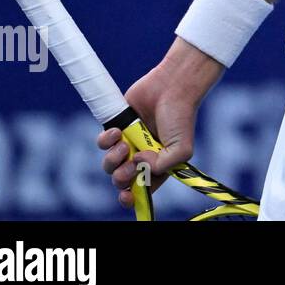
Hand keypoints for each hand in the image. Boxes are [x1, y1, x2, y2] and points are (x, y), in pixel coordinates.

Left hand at [97, 37, 223, 207]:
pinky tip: (117, 130)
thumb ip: (164, 167)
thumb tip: (140, 167)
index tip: (127, 196)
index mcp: (158, 166)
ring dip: (112, 160)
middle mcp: (141, 157)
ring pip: (108, 164)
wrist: (172, 86)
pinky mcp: (117, 127)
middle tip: (129, 166)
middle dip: (121, 178)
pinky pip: (102, 144)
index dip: (131, 198)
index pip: (141, 190)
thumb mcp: (182, 148)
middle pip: (121, 180)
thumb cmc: (181, 116)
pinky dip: (106, 141)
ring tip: (124, 145)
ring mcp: (128, 142)